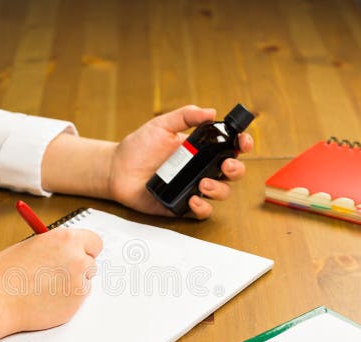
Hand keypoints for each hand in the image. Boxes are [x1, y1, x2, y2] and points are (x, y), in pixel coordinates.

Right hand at [0, 228, 102, 341]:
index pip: (94, 241)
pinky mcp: (75, 304)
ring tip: (44, 288)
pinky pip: (77, 300)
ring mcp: (78, 282)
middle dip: (79, 267)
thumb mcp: (31, 246)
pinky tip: (44, 300)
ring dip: (72, 284)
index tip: (80, 253)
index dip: (86, 248)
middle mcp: (77, 258)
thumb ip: (54, 247)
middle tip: (61, 274)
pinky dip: (66, 300)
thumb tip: (67, 250)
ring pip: (84, 282)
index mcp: (65, 239)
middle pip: (91, 262)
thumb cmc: (6, 273)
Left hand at [107, 105, 253, 218]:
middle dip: (236, 170)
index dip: (242, 144)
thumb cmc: (138, 147)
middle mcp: (200, 169)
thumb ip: (185, 116)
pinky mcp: (181, 205)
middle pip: (232, 173)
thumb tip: (210, 112)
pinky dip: (202, 207)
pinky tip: (193, 199)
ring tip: (203, 183)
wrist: (117, 169)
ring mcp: (193, 187)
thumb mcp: (162, 125)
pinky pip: (201, 211)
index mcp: (201, 149)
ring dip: (219, 189)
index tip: (242, 142)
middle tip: (226, 166)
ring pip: (221, 193)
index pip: (230, 147)